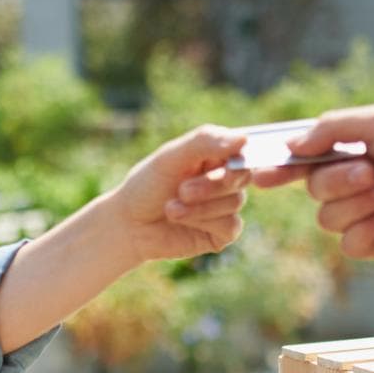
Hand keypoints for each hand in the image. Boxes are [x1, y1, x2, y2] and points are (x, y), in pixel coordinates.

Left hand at [106, 125, 251, 263]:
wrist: (130, 225)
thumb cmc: (148, 185)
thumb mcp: (171, 156)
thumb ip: (205, 142)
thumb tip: (243, 139)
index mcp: (216, 155)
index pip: (242, 150)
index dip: (239, 158)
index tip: (227, 165)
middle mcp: (225, 179)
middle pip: (241, 176)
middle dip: (211, 185)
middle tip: (182, 190)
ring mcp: (225, 206)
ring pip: (234, 202)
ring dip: (200, 207)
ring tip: (170, 208)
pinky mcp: (223, 233)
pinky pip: (231, 226)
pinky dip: (204, 221)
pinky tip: (180, 220)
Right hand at [250, 105, 373, 259]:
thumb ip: (332, 129)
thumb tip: (292, 147)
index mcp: (356, 153)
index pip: (307, 163)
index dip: (282, 169)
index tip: (261, 174)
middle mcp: (359, 185)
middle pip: (315, 192)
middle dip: (337, 182)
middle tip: (370, 173)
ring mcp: (370, 215)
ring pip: (328, 220)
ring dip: (355, 205)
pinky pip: (350, 245)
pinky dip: (364, 229)